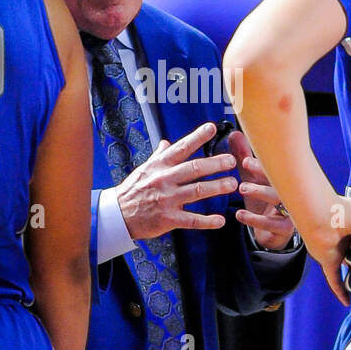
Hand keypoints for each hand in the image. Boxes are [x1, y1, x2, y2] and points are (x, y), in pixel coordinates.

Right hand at [116, 121, 238, 241]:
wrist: (117, 215)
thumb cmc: (133, 190)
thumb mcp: (144, 169)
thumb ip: (158, 156)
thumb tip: (166, 142)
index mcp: (160, 166)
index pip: (181, 148)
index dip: (197, 137)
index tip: (212, 128)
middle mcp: (164, 180)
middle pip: (194, 168)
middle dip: (215, 164)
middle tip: (232, 161)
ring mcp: (167, 199)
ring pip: (197, 192)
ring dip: (217, 187)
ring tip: (232, 184)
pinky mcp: (168, 218)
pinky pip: (192, 219)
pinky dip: (207, 221)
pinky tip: (220, 220)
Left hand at [227, 129, 296, 249]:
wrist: (272, 234)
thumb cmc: (263, 203)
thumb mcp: (252, 180)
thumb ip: (244, 160)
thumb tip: (234, 134)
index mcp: (283, 179)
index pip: (278, 167)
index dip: (261, 162)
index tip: (245, 160)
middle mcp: (290, 192)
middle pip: (281, 178)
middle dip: (263, 171)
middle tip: (244, 166)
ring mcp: (290, 210)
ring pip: (279, 199)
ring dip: (260, 191)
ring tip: (242, 189)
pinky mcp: (285, 229)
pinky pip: (273, 224)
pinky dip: (255, 219)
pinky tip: (239, 214)